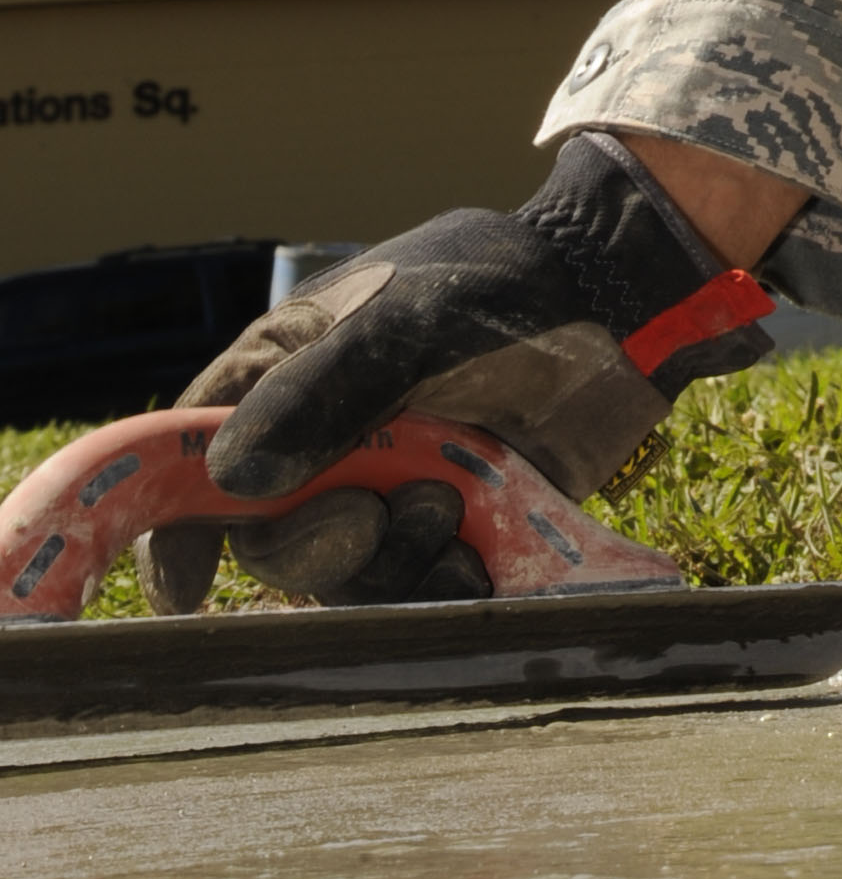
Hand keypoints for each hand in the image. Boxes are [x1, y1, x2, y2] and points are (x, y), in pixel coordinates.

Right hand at [134, 132, 776, 614]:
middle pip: (273, 535)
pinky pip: (422, 588)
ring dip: (389, 567)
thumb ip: (318, 394)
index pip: (199, 451)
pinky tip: (477, 567)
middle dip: (315, 544)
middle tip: (375, 515)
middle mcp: (333, 437)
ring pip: (348, 573)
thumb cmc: (506, 288)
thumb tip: (227, 480)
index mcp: (293, 370)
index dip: (180, 519)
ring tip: (450, 513)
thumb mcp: (405, 325)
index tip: (186, 583)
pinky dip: (441, 591)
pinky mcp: (461, 520)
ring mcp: (396, 482)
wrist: (622, 300)